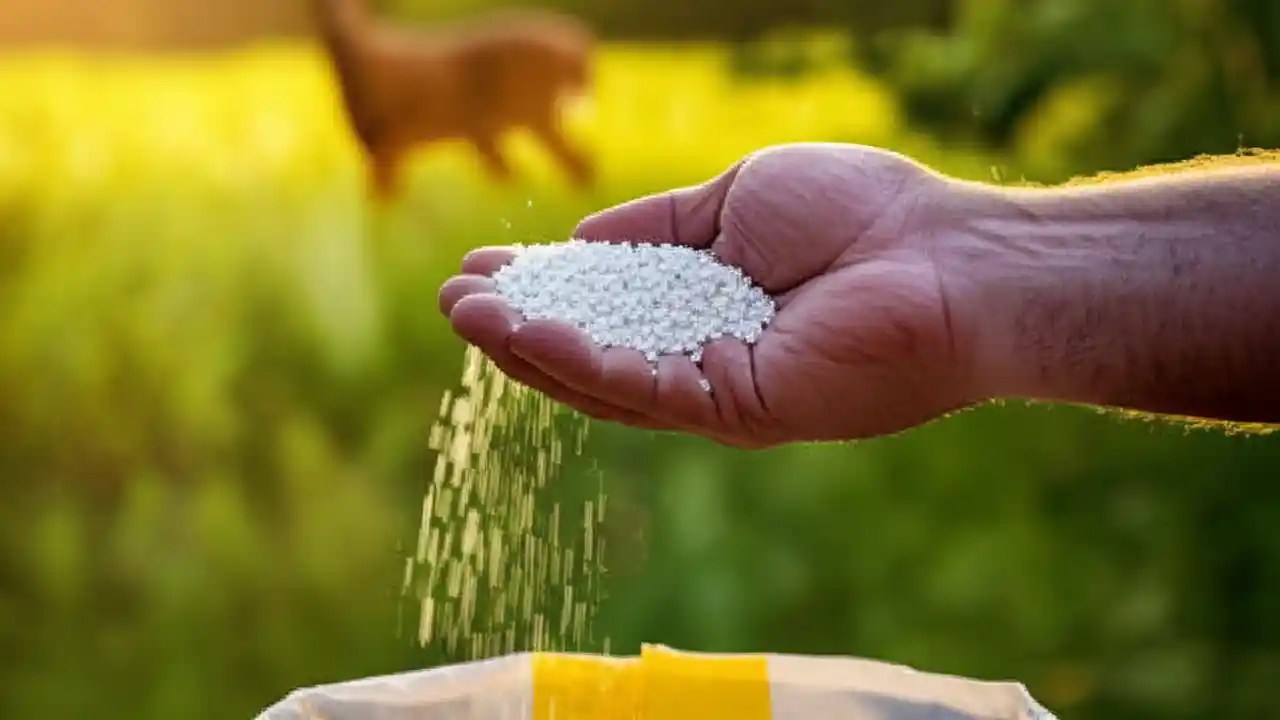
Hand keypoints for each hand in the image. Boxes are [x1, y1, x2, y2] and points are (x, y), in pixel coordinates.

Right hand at [439, 143, 978, 447]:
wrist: (943, 256)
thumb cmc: (859, 213)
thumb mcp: (734, 199)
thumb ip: (658, 228)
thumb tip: (581, 240)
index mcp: (707, 305)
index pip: (608, 306)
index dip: (544, 289)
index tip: (484, 267)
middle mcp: (705, 355)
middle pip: (593, 350)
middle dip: (520, 326)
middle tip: (453, 298)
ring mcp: (718, 389)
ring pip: (603, 378)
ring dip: (528, 348)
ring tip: (463, 314)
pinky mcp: (735, 408)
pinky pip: (640, 387)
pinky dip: (577, 360)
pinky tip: (522, 332)